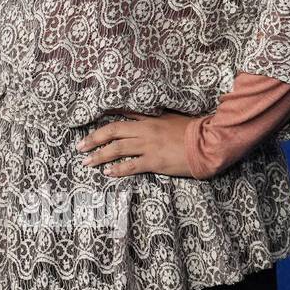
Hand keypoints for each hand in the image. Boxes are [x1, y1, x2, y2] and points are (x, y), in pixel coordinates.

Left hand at [76, 111, 197, 178]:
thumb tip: (140, 116)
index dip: (102, 120)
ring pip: (117, 149)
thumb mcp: (172, 117)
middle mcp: (145, 131)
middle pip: (112, 132)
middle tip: (79, 146)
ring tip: (87, 161)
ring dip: (99, 155)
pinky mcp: (155, 162)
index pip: (120, 116)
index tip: (88, 123)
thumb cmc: (193, 130)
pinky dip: (117, 169)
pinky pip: (131, 166)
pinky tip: (107, 172)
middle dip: (93, 139)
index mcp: (149, 119)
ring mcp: (148, 146)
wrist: (209, 143)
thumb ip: (155, 117)